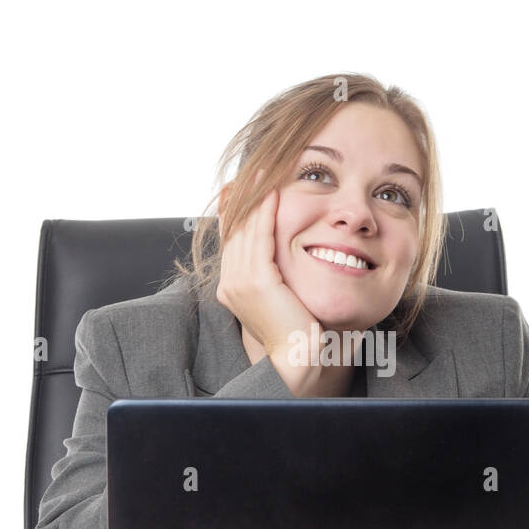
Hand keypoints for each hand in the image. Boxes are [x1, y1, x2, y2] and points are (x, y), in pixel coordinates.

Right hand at [215, 171, 323, 394]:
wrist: (299, 358)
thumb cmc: (298, 331)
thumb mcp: (282, 297)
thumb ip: (276, 275)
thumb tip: (282, 255)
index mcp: (233, 288)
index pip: (232, 240)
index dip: (236, 211)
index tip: (243, 187)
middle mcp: (230, 284)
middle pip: (234, 230)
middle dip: (242, 198)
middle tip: (252, 171)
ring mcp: (239, 283)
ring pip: (244, 230)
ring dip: (253, 198)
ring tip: (262, 173)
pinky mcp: (256, 282)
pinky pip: (259, 238)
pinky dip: (265, 213)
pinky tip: (273, 194)